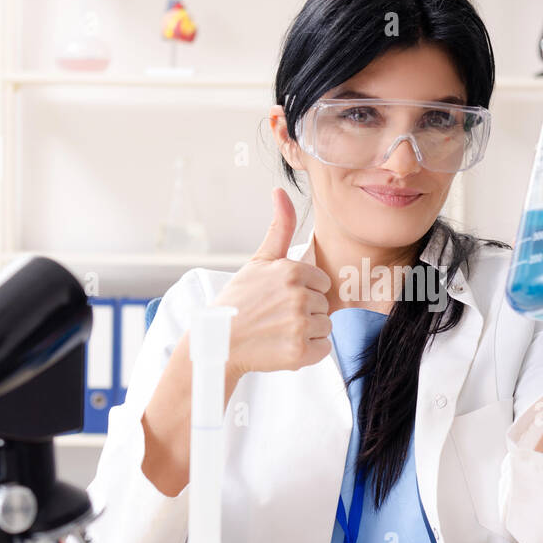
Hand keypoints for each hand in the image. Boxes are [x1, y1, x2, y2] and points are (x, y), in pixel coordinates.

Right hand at [212, 187, 332, 376]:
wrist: (218, 342)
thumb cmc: (239, 301)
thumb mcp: (259, 261)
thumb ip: (279, 227)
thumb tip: (281, 190)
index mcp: (291, 271)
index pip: (321, 283)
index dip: (303, 292)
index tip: (280, 298)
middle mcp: (298, 296)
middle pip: (324, 305)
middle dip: (305, 312)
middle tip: (276, 316)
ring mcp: (299, 325)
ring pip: (325, 327)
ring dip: (307, 332)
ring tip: (278, 331)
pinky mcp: (299, 352)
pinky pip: (323, 349)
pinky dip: (307, 352)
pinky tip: (283, 346)